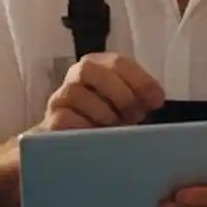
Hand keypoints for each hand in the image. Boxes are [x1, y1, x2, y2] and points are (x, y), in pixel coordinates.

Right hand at [37, 53, 164, 131]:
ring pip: (75, 93)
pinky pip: (64, 118)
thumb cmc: (107, 119)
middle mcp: (76, 75)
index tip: (157, 102)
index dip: (139, 80)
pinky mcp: (50, 121)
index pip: (117, 62)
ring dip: (103, 112)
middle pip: (90, 68)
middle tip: (135, 115)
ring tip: (117, 128)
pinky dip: (85, 127)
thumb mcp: (127, 105)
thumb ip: (141, 97)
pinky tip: (98, 137)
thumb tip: (155, 98)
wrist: (74, 144)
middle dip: (119, 93)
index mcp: (99, 65)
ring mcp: (60, 97)